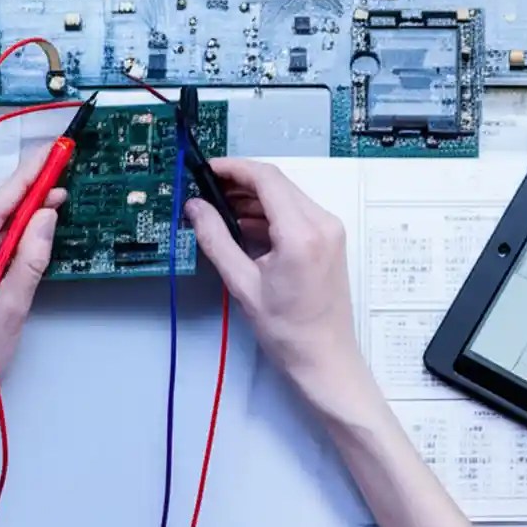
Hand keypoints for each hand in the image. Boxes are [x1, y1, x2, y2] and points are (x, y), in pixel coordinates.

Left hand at [0, 149, 66, 420]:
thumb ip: (29, 259)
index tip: (51, 155)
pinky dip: (8, 234)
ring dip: (17, 211)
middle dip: (23, 190)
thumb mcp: (12, 309)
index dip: (25, 177)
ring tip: (53, 201)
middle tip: (61, 178)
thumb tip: (45, 216)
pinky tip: (30, 231)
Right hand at [186, 159, 357, 387]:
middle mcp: (322, 224)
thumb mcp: (242, 284)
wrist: (325, 358)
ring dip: (254, 198)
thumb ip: (216, 239)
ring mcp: (329, 231)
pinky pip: (296, 213)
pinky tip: (243, 226)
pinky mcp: (329, 240)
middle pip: (277, 183)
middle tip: (206, 191)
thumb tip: (196, 208)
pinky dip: (269, 213)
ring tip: (219, 210)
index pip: (266, 179)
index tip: (207, 170)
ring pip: (286, 196)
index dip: (233, 168)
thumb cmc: (287, 331)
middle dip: (240, 182)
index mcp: (301, 233)